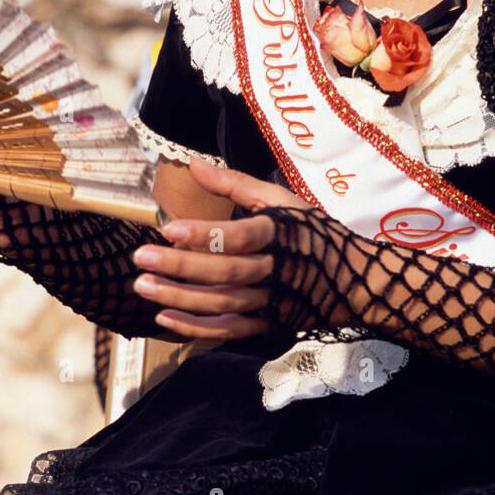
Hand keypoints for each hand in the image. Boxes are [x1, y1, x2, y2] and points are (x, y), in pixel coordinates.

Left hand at [132, 160, 310, 341]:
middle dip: (180, 266)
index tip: (168, 227)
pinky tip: (164, 317)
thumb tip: (192, 164)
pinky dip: (196, 328)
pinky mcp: (266, 325)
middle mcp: (275, 271)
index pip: (240, 236)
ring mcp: (270, 302)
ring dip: (180, 297)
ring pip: (222, 304)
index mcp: (280, 234)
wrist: (355, 280)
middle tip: (140, 257)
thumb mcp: (281, 199)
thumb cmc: (312, 231)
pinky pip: (228, 330)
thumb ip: (236, 184)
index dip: (205, 234)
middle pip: (225, 272)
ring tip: (142, 286)